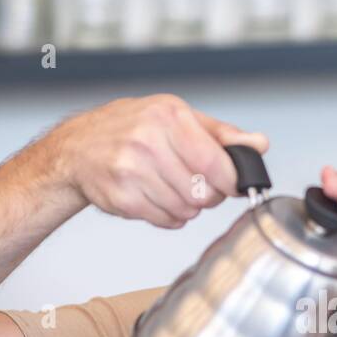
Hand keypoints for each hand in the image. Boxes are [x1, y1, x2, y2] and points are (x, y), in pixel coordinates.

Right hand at [48, 95, 268, 228]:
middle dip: (207, 195)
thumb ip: (221, 134)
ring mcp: (132, 171)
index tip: (232, 184)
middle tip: (194, 183)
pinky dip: (168, 216)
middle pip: (204, 193)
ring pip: (187, 210)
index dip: (231, 181)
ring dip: (186, 206)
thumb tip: (259, 144)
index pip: (217, 163)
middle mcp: (148, 142)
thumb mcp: (176, 116)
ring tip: (168, 186)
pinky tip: (153, 196)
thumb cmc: (129, 128)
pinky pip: (166, 221)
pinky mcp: (122, 198)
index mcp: (168, 117)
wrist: (77, 148)